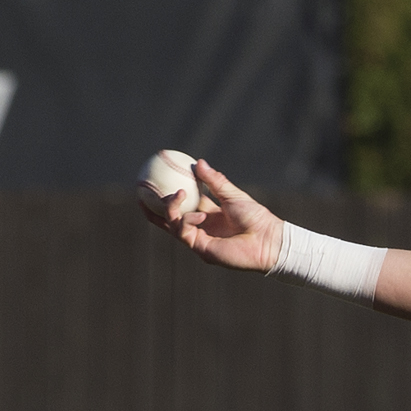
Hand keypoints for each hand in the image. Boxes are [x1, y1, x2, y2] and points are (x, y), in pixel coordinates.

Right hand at [139, 158, 281, 272]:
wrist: (268, 239)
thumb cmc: (256, 218)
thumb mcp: (232, 194)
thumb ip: (214, 181)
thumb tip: (197, 162)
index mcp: (208, 215)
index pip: (182, 206)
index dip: (167, 196)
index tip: (154, 182)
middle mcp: (201, 227)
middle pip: (168, 218)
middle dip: (153, 207)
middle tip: (142, 191)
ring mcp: (199, 239)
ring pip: (172, 224)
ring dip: (171, 208)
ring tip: (179, 193)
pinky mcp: (201, 249)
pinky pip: (184, 232)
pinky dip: (187, 220)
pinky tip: (198, 214)